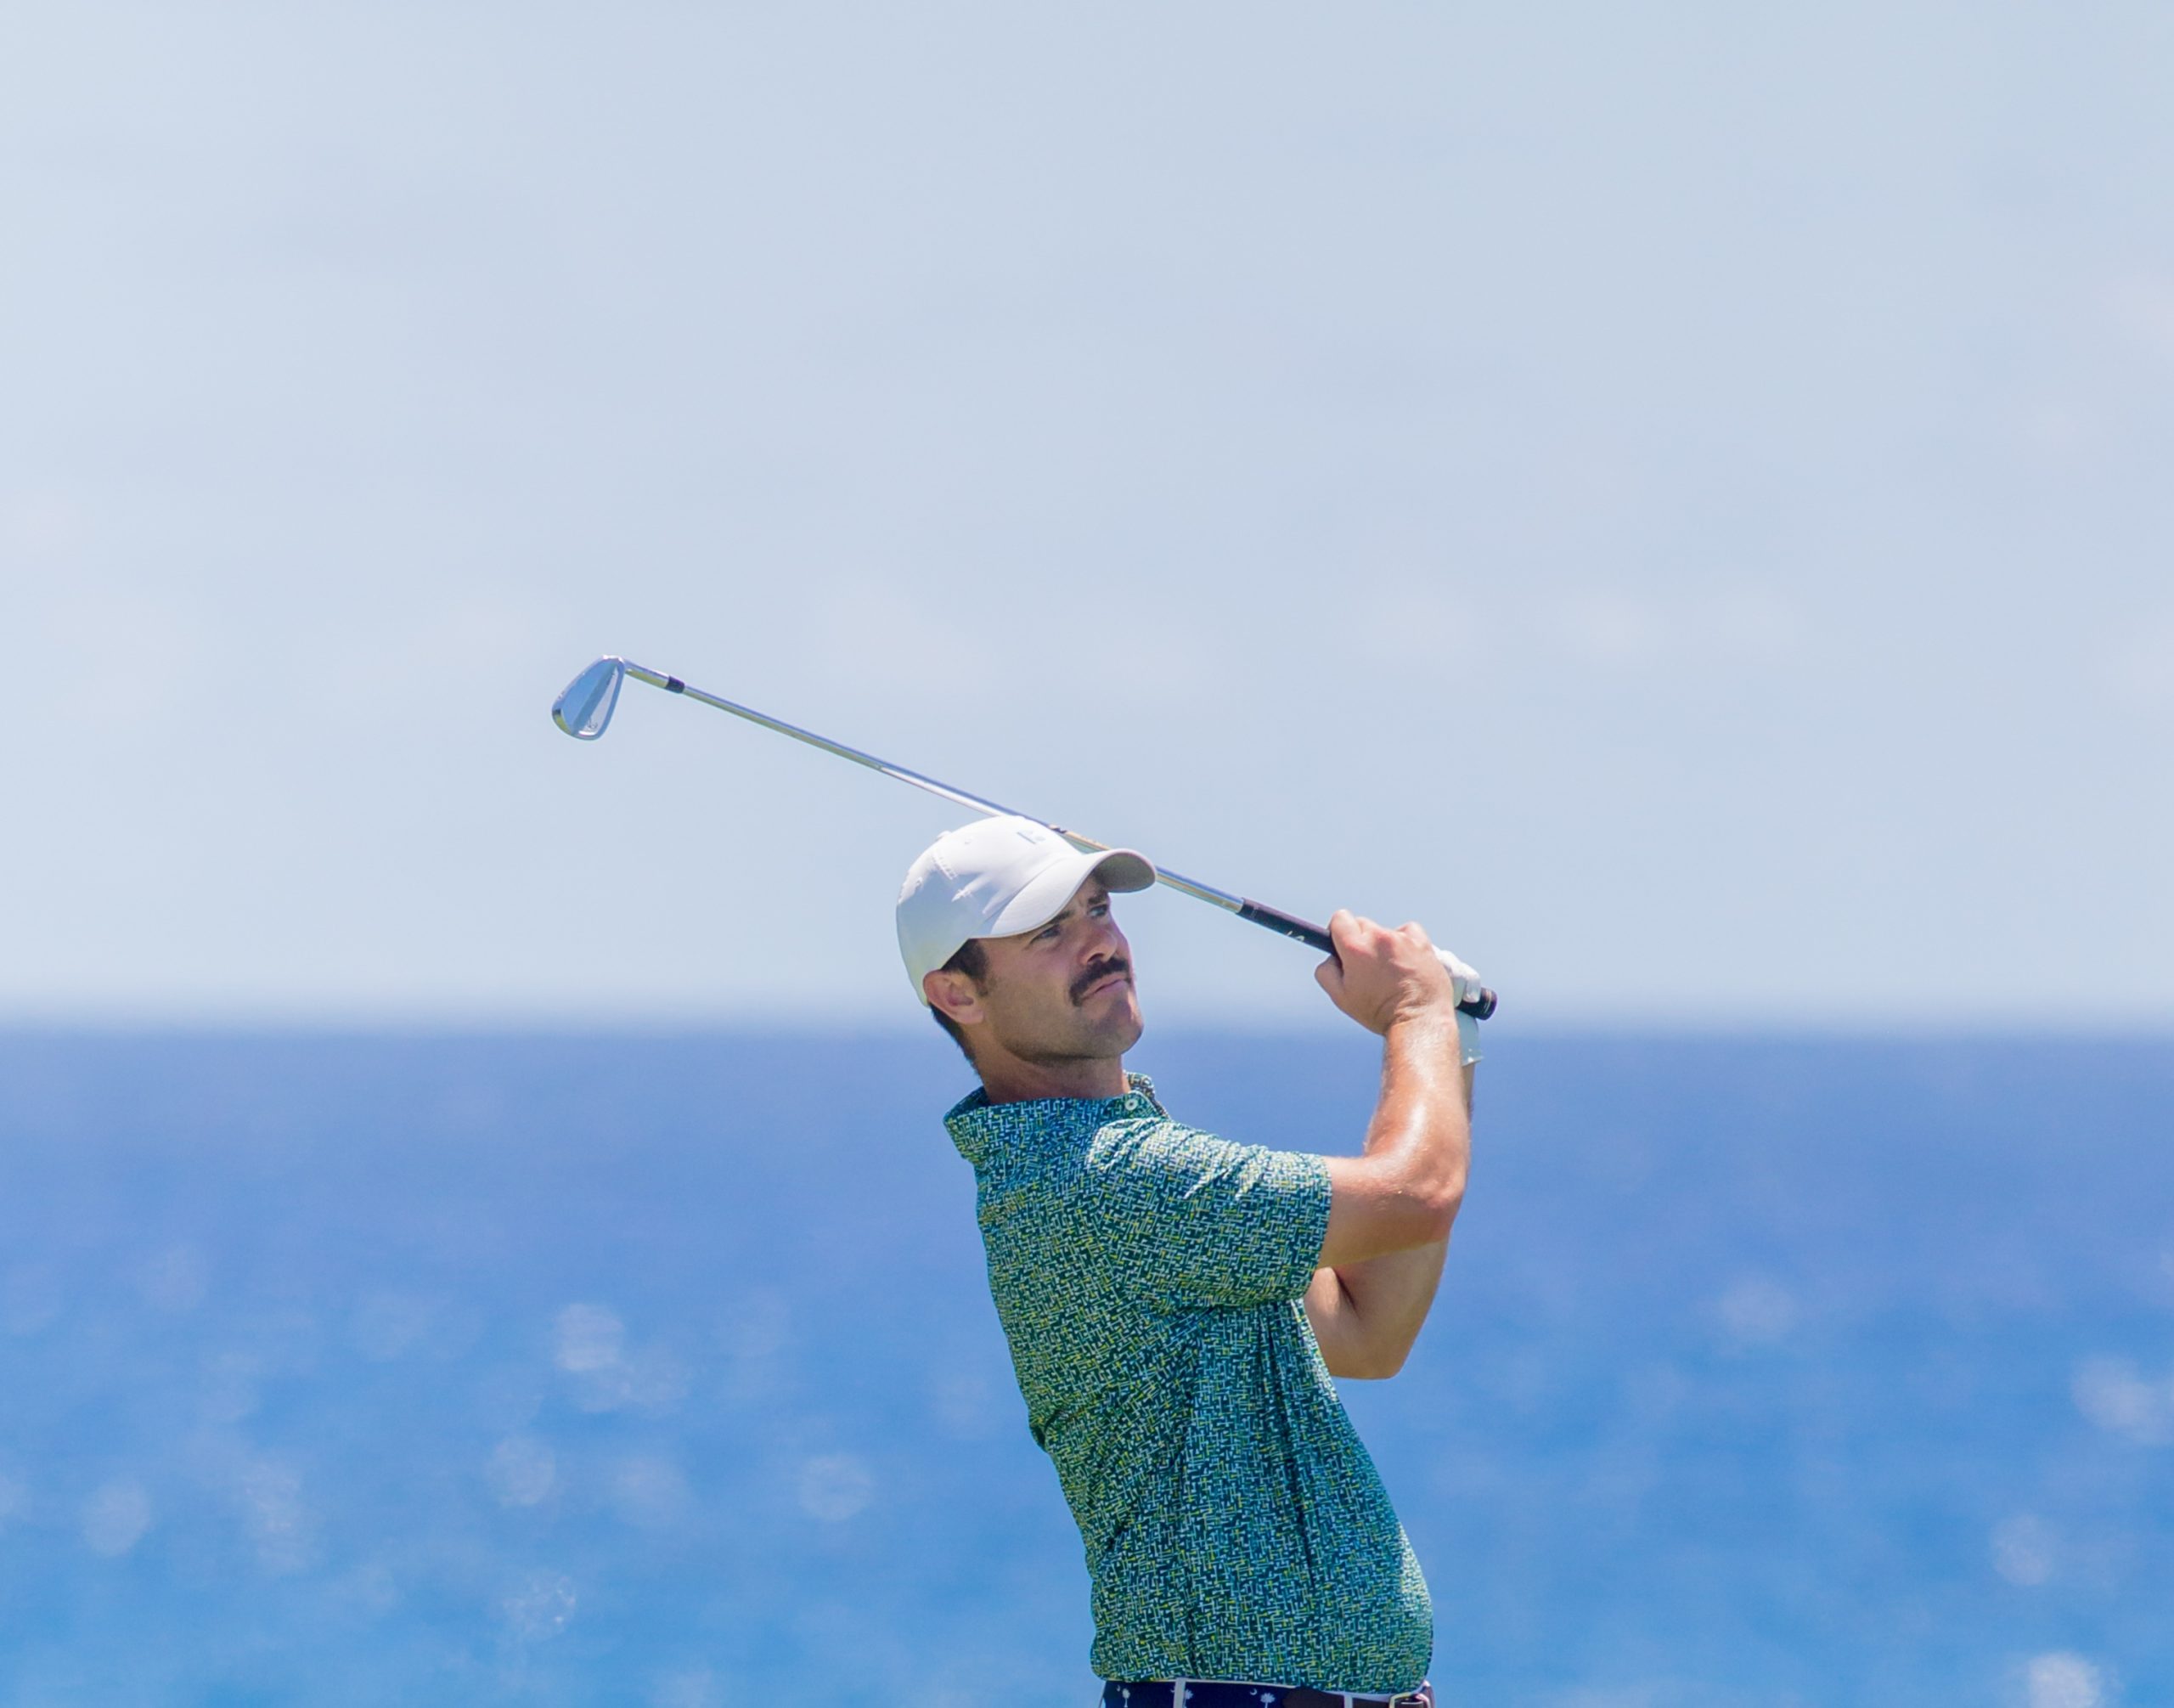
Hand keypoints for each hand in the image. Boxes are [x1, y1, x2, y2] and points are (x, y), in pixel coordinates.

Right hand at [1313, 909, 1458, 1035]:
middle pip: (1362, 924)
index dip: (1338, 931)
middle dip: (1361, 941)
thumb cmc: (1378, 1012)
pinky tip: (1406, 961)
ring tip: (1391, 971)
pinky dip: (1405, 943)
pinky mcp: (1422, 943)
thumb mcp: (1341, 997)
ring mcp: (1402, 939)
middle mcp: (1379, 938)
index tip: (1342, 945)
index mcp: (1356, 948)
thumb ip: (1326, 971)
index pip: (1340, 918)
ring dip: (1383, 945)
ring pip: (1384, 931)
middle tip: (1367, 966)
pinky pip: (1408, 932)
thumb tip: (1330, 957)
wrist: (1419, 1021)